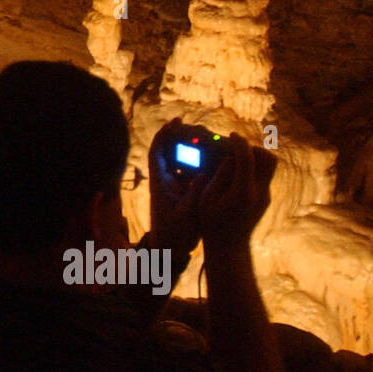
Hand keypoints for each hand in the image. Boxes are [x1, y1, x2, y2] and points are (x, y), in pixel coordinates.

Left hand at [147, 118, 202, 254]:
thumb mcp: (185, 213)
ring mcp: (174, 186)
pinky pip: (190, 173)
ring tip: (209, 139)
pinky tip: (215, 160)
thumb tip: (203, 175)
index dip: (164, 134)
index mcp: (160, 182)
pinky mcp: (182, 193)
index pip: (157, 151)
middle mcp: (165, 180)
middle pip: (169, 151)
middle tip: (199, 127)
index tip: (176, 122)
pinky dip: (200, 164)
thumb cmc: (173, 234)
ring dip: (192, 149)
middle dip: (181, 136)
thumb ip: (194, 193)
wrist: (170, 250)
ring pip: (181, 161)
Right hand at [196, 134, 276, 253]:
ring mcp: (265, 196)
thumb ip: (219, 176)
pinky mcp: (265, 199)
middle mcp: (259, 192)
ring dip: (255, 158)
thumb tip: (228, 158)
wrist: (229, 247)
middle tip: (237, 148)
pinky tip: (236, 174)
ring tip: (236, 159)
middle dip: (254, 148)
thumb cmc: (212, 224)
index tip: (231, 135)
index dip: (240, 142)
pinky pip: (263, 177)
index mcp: (243, 191)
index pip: (247, 158)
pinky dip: (253, 169)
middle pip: (269, 159)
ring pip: (269, 167)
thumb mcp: (206, 198)